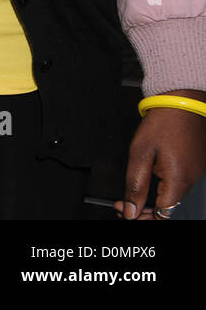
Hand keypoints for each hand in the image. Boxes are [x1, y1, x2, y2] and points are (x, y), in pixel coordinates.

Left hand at [114, 89, 205, 219]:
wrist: (181, 103)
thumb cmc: (163, 123)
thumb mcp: (139, 153)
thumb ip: (135, 185)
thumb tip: (130, 210)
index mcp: (180, 181)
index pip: (163, 216)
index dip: (141, 218)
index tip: (124, 211)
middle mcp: (193, 183)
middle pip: (170, 214)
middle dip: (145, 215)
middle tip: (125, 207)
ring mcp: (196, 179)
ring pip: (175, 205)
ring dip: (154, 208)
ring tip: (133, 201)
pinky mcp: (196, 173)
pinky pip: (180, 192)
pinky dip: (164, 196)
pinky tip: (149, 191)